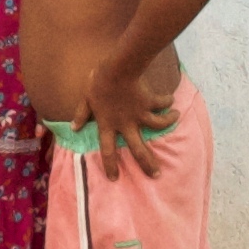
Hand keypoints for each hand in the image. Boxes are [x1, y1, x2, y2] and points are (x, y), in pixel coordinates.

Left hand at [74, 65, 177, 179]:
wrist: (117, 70)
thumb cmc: (98, 83)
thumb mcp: (86, 99)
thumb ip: (81, 114)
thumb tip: (73, 128)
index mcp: (108, 125)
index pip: (107, 150)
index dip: (110, 165)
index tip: (114, 178)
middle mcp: (125, 124)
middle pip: (138, 149)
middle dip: (148, 164)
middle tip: (156, 174)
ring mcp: (139, 114)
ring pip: (158, 125)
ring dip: (168, 122)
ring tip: (175, 118)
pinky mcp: (149, 102)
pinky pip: (161, 104)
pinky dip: (167, 102)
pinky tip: (171, 100)